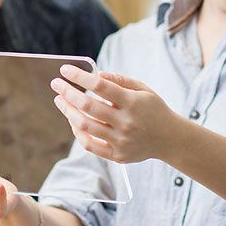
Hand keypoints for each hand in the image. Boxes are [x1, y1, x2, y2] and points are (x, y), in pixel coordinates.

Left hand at [50, 65, 181, 163]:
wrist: (170, 139)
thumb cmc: (153, 109)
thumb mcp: (143, 89)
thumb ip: (121, 80)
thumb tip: (97, 75)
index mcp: (133, 102)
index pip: (100, 86)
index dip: (79, 77)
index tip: (65, 70)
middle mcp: (126, 122)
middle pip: (88, 106)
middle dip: (68, 93)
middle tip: (56, 84)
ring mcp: (121, 141)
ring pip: (85, 126)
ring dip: (68, 111)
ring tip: (60, 100)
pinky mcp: (117, 155)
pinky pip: (90, 145)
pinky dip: (78, 132)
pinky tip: (72, 121)